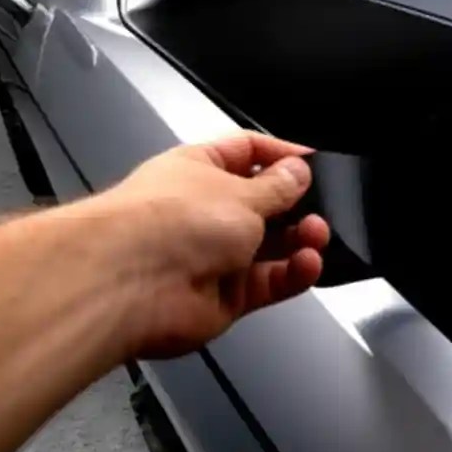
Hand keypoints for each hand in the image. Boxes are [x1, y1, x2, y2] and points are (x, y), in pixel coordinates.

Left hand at [88, 132, 329, 358]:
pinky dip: (292, 275)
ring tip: (316, 237)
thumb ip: (278, 186)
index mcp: (199, 169)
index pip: (248, 153)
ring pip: (272, 248)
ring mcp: (213, 257)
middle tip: (321, 209)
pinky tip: (306, 265)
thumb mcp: (241, 191)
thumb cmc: (168, 222)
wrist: (129, 284)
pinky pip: (269, 284)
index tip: (314, 164)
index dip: (282, 156)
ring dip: (300, 242)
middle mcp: (205, 212)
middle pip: (265, 205)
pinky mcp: (224, 298)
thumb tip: (298, 173)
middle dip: (297, 207)